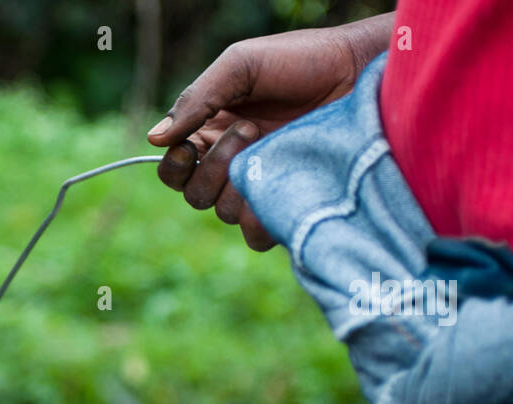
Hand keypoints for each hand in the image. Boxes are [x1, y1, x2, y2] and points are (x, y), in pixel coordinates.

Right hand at [147, 13, 393, 250]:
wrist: (359, 71)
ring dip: (239, 184)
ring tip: (271, 145)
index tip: (191, 144)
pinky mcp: (288, 204)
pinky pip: (257, 234)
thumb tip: (153, 140)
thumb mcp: (240, 65)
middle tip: (249, 128)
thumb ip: (196, 99)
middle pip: (194, 197)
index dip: (174, 166)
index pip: (172, 171)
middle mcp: (232, 165)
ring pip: (224, 214)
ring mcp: (261, 187)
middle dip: (212, 168)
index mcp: (211, 135)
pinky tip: (279, 186)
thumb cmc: (301, 60)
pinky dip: (259, 218)